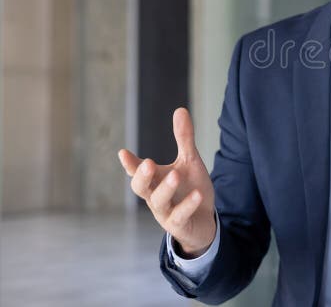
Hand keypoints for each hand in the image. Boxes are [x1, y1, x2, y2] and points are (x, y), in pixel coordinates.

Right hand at [118, 107, 215, 257]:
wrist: (204, 220)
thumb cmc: (190, 189)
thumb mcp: (189, 162)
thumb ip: (183, 139)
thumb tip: (180, 109)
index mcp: (155, 181)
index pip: (138, 172)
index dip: (130, 164)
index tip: (123, 152)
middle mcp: (155, 197)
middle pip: (141, 188)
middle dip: (142, 176)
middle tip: (148, 163)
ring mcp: (165, 212)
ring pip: (159, 202)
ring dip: (166, 188)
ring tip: (176, 174)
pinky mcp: (179, 224)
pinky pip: (180, 216)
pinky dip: (187, 205)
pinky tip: (197, 194)